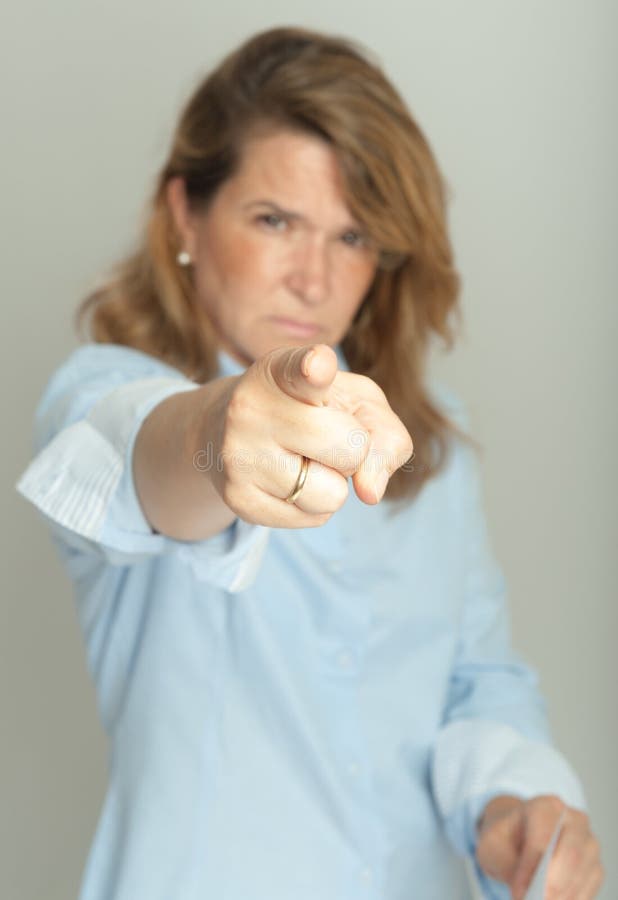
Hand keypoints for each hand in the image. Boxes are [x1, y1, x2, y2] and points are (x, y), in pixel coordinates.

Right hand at [205, 343, 412, 527]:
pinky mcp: (238, 499)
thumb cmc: (311, 410)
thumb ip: (384, 435)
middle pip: (350, 448)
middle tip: (324, 437)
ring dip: (332, 483)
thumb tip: (370, 492)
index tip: (318, 365)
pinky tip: (288, 480)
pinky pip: (314, 518)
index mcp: (280, 371)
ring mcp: (239, 456)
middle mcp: (251, 409)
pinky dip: (314, 505)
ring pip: (332, 495)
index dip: (316, 368)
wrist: (230, 432)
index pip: (303, 371)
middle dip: (353, 451)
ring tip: (301, 459)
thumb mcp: (357, 402)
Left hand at [476, 794, 603, 898]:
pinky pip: (591, 885)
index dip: (531, 868)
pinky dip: (574, 898)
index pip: (542, 837)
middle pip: (571, 852)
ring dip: (564, 894)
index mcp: (545, 806)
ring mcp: (588, 842)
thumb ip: (507, 865)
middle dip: (553, 883)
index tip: (518, 893)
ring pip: (584, 871)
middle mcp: (573, 819)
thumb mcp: (492, 846)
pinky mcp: (594, 864)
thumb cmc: (505, 838)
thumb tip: (525, 892)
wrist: (515, 836)